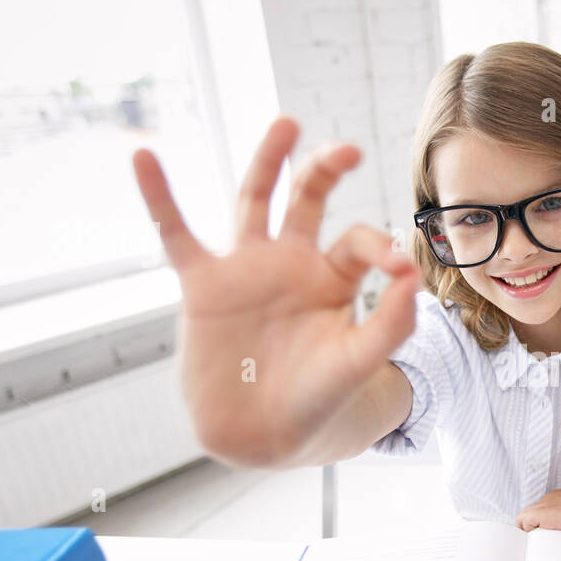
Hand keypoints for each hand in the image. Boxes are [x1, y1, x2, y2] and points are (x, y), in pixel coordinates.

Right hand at [131, 116, 417, 463]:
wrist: (264, 436)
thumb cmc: (318, 399)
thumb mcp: (360, 362)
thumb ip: (391, 323)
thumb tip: (415, 274)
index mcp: (333, 279)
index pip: (357, 242)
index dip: (377, 246)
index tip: (397, 266)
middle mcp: (292, 264)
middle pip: (308, 199)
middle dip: (325, 169)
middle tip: (347, 150)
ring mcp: (246, 270)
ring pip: (253, 201)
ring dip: (267, 162)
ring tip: (287, 125)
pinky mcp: (203, 286)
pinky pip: (175, 235)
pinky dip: (158, 198)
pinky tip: (145, 157)